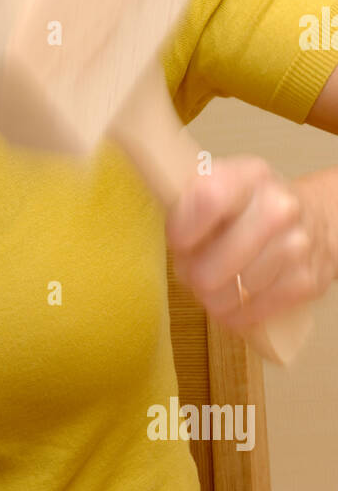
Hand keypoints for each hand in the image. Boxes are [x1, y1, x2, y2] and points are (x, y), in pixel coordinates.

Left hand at [165, 156, 335, 331]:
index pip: (207, 200)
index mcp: (250, 176)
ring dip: (212, 295)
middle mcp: (278, 208)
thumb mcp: (224, 186)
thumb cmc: (253, 207)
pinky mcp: (304, 283)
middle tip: (195, 267)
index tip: (178, 240)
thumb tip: (172, 240)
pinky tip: (237, 297)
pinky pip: (248, 315)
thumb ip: (192, 204)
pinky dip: (234, 312)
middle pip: (208, 268)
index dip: (182, 230)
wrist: (318, 219)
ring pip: (225, 295)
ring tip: (219, 279)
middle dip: (191, 274)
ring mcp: (295, 247)